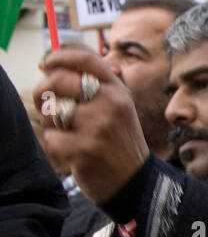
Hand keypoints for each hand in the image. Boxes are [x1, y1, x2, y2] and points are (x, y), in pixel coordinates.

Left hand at [33, 49, 149, 202]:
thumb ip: (95, 85)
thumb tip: (54, 65)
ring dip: (51, 122)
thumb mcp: (118, 107)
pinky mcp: (86, 149)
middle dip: (43, 91)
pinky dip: (55, 144)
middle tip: (46, 103)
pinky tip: (70, 149)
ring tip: (65, 131)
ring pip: (52, 111)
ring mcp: (99, 126)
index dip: (60, 57)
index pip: (87, 60)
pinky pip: (51, 137)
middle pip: (60, 80)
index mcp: (118, 91)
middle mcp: (111, 104)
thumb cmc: (118, 140)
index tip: (46, 63)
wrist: (134, 179)